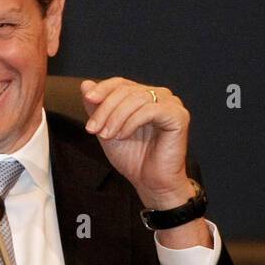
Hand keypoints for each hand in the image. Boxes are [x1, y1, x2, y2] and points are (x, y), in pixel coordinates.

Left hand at [82, 78, 210, 248]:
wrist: (150, 181)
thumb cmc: (132, 156)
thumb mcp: (106, 128)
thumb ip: (96, 108)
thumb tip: (85, 84)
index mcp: (142, 96)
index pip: (120, 83)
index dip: (103, 89)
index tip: (89, 100)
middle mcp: (159, 96)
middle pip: (126, 90)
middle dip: (105, 109)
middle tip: (93, 129)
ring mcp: (171, 104)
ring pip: (136, 99)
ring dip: (115, 118)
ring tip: (106, 136)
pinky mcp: (178, 116)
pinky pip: (150, 110)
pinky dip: (131, 122)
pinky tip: (122, 136)